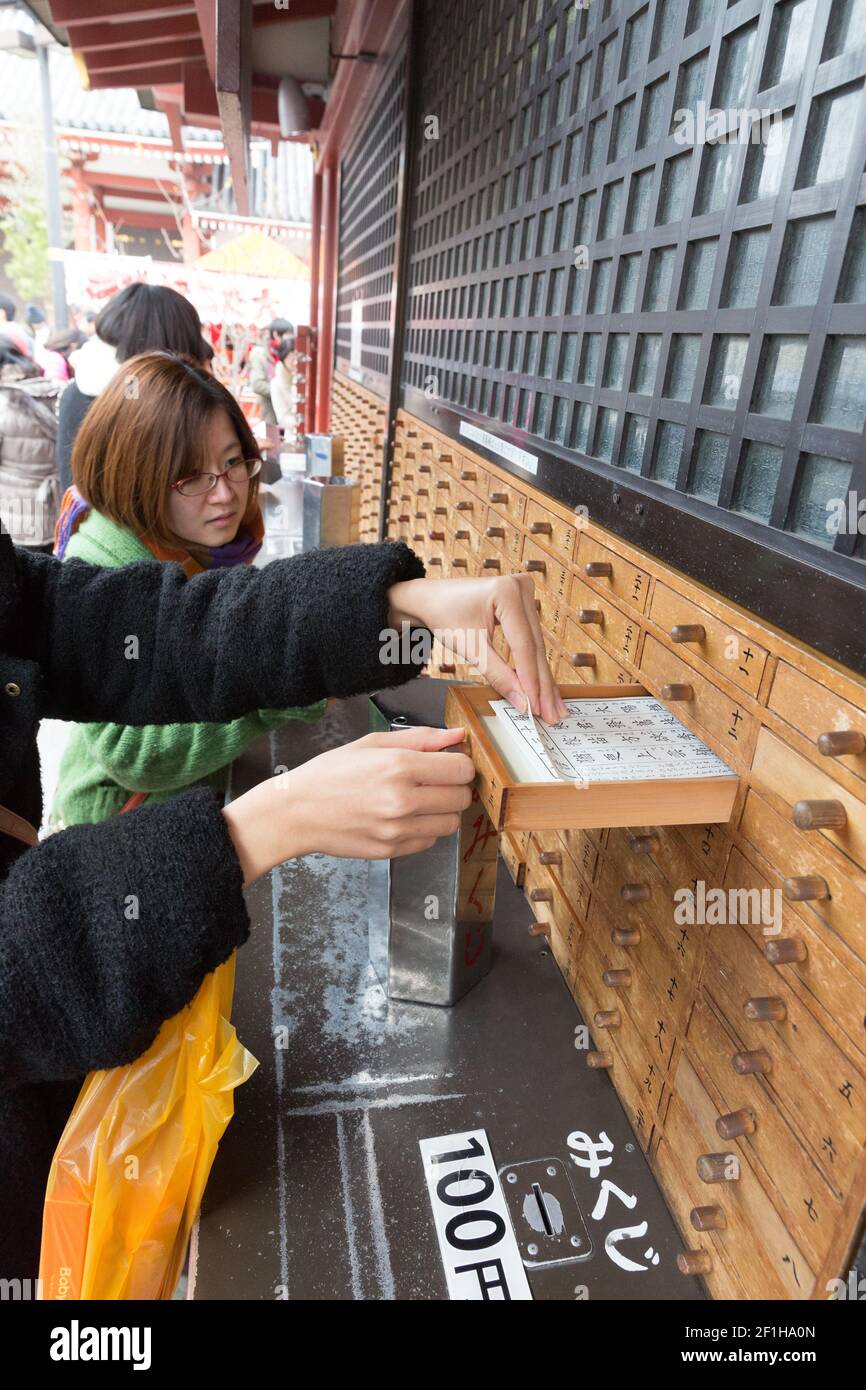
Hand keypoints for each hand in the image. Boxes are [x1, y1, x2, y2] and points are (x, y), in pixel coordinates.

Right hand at [222, 726, 473, 884]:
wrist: (297, 812)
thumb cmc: (331, 773)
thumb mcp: (372, 743)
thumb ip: (420, 738)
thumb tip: (457, 736)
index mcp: (399, 766)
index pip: (461, 770)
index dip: (460, 764)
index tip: (449, 762)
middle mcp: (402, 800)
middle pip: (461, 798)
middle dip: (454, 787)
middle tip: (435, 781)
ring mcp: (398, 830)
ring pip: (451, 823)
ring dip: (443, 810)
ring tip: (420, 800)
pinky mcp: (393, 850)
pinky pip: (431, 841)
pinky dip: (425, 829)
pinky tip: (405, 817)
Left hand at [388, 573, 567, 723]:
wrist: (432, 599)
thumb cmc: (445, 616)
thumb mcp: (470, 648)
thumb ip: (498, 675)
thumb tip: (523, 702)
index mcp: (507, 592)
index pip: (523, 646)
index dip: (530, 680)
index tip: (536, 707)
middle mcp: (521, 588)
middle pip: (535, 647)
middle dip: (541, 684)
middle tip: (552, 714)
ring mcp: (526, 593)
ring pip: (537, 646)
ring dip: (543, 679)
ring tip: (553, 708)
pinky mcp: (525, 603)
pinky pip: (532, 640)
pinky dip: (534, 665)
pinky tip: (545, 688)